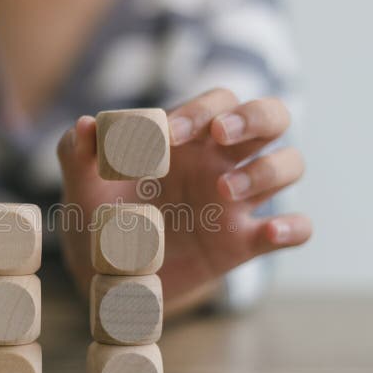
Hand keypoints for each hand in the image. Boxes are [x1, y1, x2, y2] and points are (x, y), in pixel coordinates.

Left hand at [57, 89, 311, 316]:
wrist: (112, 270)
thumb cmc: (103, 214)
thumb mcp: (84, 184)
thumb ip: (77, 153)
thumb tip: (84, 125)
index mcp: (188, 137)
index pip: (218, 101)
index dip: (201, 110)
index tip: (169, 134)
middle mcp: (222, 160)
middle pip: (272, 117)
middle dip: (256, 117)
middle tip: (220, 136)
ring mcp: (239, 200)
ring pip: (289, 164)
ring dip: (266, 171)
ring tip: (223, 191)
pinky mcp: (246, 241)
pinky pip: (295, 228)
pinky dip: (294, 227)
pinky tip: (271, 232)